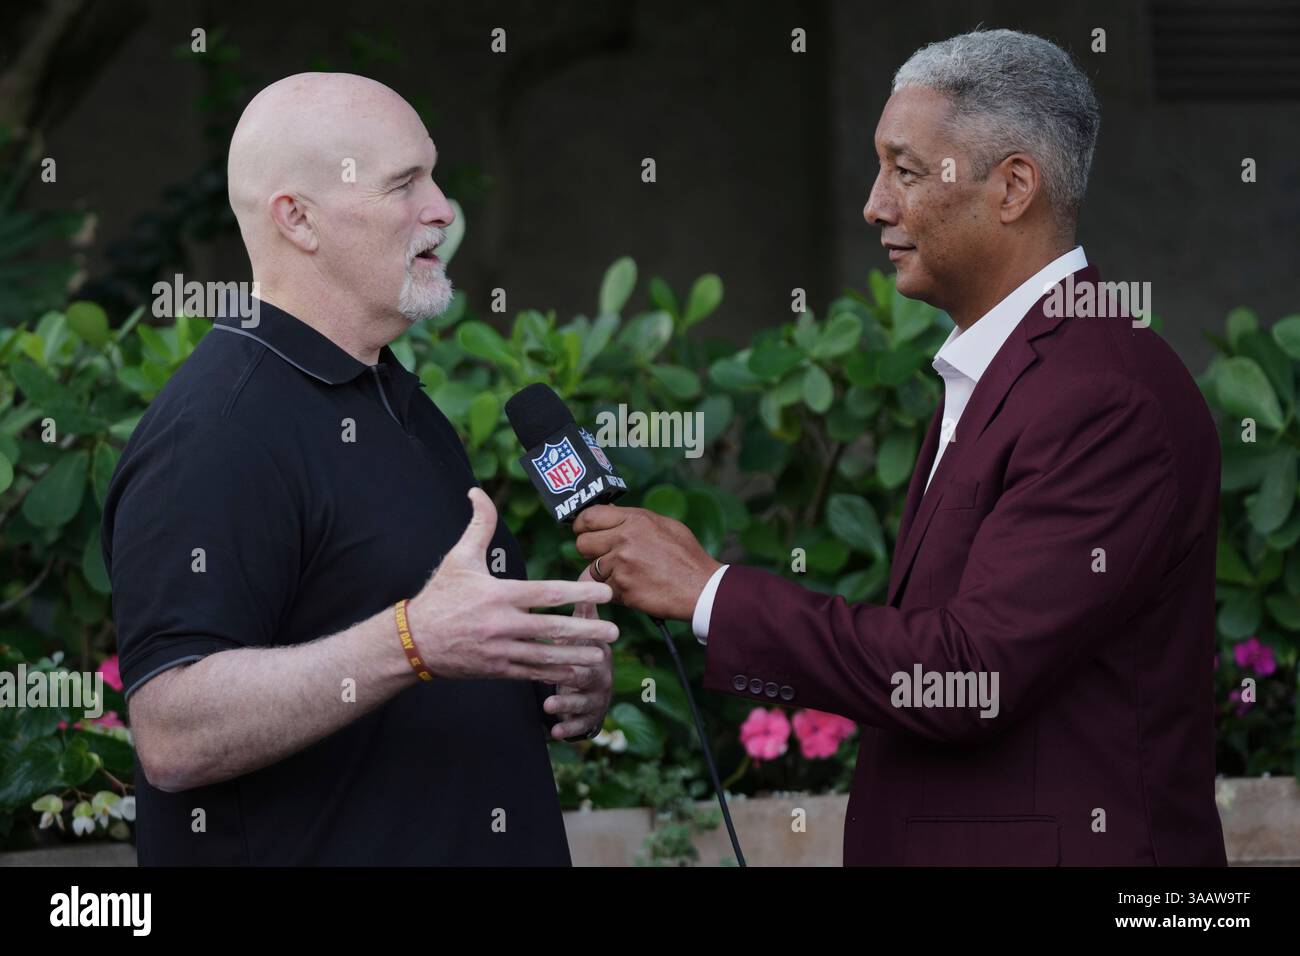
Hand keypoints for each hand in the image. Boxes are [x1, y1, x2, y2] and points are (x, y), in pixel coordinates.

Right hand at [406, 488, 617, 682]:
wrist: (412, 641)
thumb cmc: (439, 596)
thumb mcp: (458, 558)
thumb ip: (478, 526)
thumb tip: (478, 492)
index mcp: (498, 595)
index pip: (547, 593)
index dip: (579, 592)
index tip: (604, 591)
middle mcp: (502, 624)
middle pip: (553, 628)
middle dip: (587, 629)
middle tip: (615, 630)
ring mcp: (500, 650)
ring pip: (546, 655)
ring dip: (576, 656)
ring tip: (603, 655)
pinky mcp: (497, 670)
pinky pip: (532, 673)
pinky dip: (555, 673)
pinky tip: (576, 672)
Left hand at [543, 566, 613, 739]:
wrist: (595, 691)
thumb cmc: (583, 653)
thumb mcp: (584, 629)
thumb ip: (581, 606)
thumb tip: (584, 573)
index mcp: (596, 647)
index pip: (591, 639)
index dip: (582, 636)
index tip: (566, 636)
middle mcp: (600, 670)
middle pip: (589, 670)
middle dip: (573, 674)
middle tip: (556, 674)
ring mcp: (596, 695)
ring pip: (584, 699)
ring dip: (566, 702)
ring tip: (548, 704)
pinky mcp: (590, 716)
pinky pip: (581, 723)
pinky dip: (568, 727)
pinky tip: (554, 730)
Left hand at [573, 505, 720, 621]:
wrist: (701, 588)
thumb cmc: (687, 557)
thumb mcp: (665, 526)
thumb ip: (634, 520)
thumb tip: (610, 513)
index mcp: (635, 520)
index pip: (590, 516)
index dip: (582, 524)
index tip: (583, 531)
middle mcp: (624, 539)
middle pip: (582, 544)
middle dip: (589, 552)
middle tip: (602, 557)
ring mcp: (621, 565)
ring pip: (592, 570)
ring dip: (604, 575)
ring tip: (627, 576)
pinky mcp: (622, 588)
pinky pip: (604, 590)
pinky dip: (615, 592)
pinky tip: (634, 589)